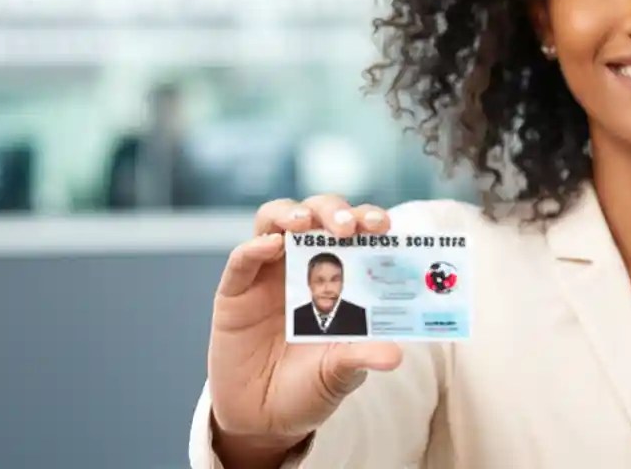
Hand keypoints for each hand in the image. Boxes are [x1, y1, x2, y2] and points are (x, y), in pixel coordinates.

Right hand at [207, 195, 402, 465]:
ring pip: (273, 221)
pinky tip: (271, 246)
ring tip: (305, 222)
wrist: (264, 419)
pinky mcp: (235, 292)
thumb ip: (362, 357)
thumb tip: (395, 354)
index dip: (367, 220)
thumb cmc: (309, 387)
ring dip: (291, 214)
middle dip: (333, 211)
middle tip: (348, 226)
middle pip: (315, 215)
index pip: (353, 233)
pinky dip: (254, 247)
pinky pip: (241, 260)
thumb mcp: (340, 373)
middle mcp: (302, 265)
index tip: (384, 225)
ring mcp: (267, 274)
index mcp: (336, 276)